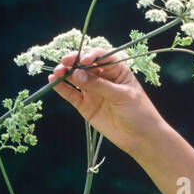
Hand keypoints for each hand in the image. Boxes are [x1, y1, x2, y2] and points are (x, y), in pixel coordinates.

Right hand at [47, 44, 165, 158]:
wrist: (140, 138)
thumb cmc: (138, 112)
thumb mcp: (121, 96)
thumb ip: (99, 85)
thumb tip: (77, 74)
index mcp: (117, 70)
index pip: (101, 56)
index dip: (90, 55)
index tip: (83, 60)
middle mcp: (103, 78)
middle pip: (85, 65)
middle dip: (74, 62)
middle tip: (64, 63)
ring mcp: (93, 91)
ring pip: (76, 78)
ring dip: (65, 73)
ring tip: (57, 72)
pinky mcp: (85, 105)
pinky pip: (71, 94)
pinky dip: (62, 88)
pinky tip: (53, 82)